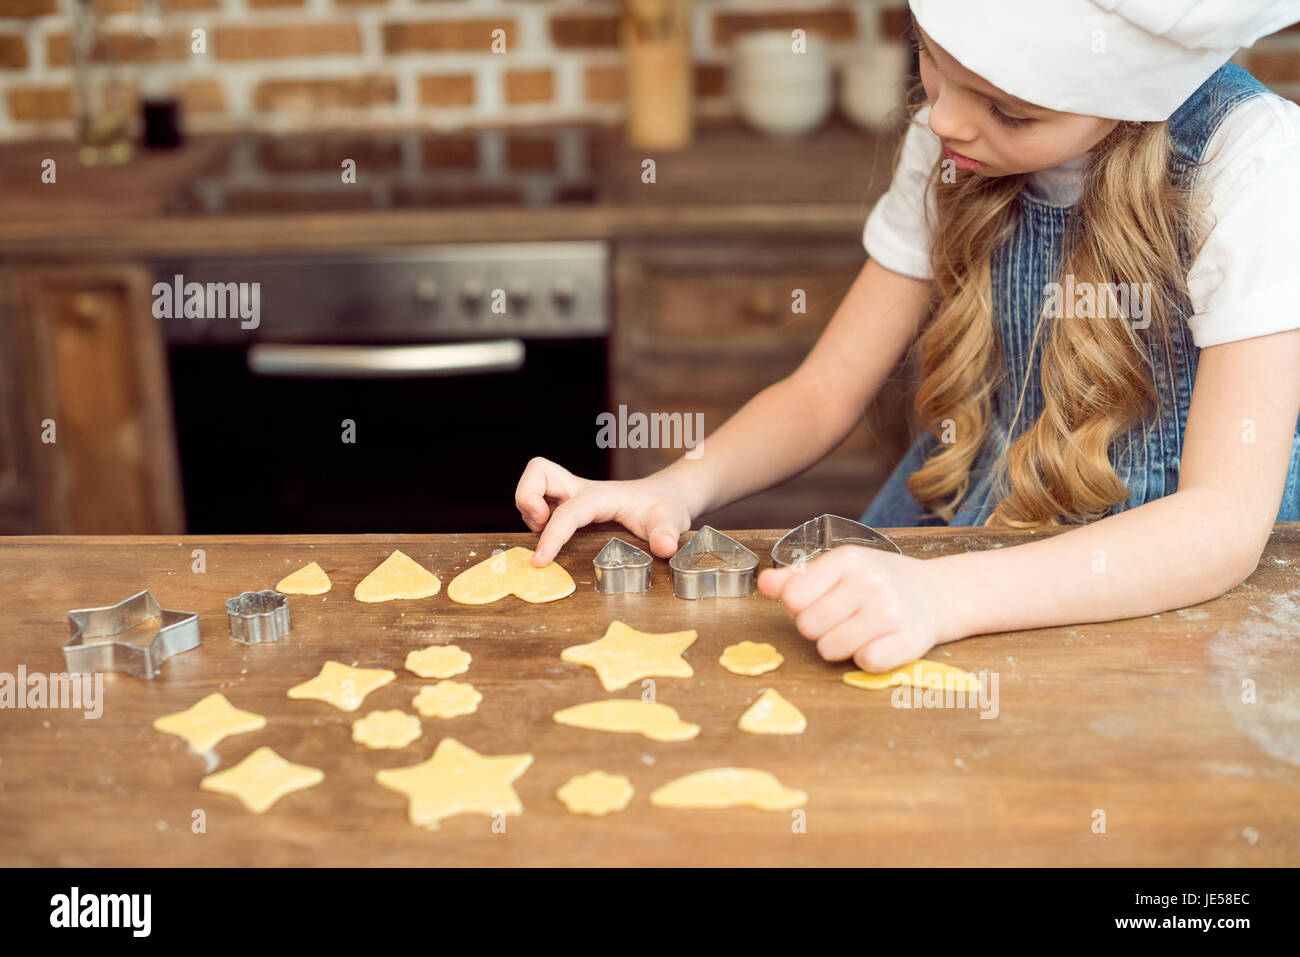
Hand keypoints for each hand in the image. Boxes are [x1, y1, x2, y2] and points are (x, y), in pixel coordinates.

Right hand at [515, 457, 692, 565]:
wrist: (664, 497)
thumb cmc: (663, 507)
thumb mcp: (671, 520)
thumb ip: (667, 533)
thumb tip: (665, 548)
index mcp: (601, 496)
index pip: (569, 510)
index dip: (552, 534)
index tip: (541, 560)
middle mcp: (581, 491)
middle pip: (538, 472)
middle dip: (527, 497)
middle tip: (540, 526)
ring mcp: (572, 496)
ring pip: (533, 486)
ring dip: (528, 509)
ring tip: (546, 533)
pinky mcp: (567, 505)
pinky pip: (538, 501)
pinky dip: (534, 517)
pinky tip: (554, 536)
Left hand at [757, 545, 954, 670]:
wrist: (936, 593)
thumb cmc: (878, 581)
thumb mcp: (839, 568)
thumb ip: (797, 577)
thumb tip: (763, 583)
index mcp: (847, 560)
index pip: (793, 596)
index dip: (799, 606)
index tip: (817, 603)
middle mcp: (869, 583)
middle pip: (808, 627)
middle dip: (818, 629)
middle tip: (840, 619)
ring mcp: (890, 612)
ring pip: (830, 650)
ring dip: (839, 647)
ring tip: (858, 631)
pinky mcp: (908, 641)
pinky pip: (865, 663)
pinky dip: (866, 659)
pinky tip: (878, 643)